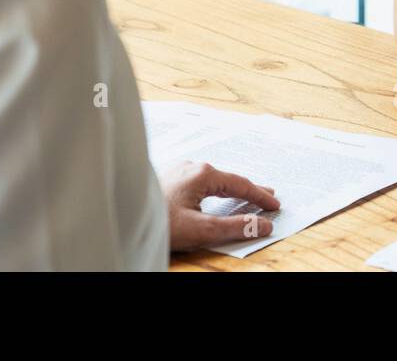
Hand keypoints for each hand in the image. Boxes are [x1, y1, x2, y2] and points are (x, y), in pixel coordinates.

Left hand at [160, 161, 280, 251]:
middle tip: (268, 196)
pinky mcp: (168, 178)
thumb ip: (234, 227)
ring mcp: (178, 170)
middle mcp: (192, 167)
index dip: (260, 196)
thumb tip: (262, 225)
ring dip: (231, 189)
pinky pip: (200, 181)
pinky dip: (215, 188)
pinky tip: (213, 193)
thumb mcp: (201, 229)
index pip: (241, 184)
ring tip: (245, 196)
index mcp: (203, 174)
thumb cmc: (157, 222)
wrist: (121, 214)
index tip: (275, 205)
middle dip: (249, 190)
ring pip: (213, 179)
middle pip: (229, 179)